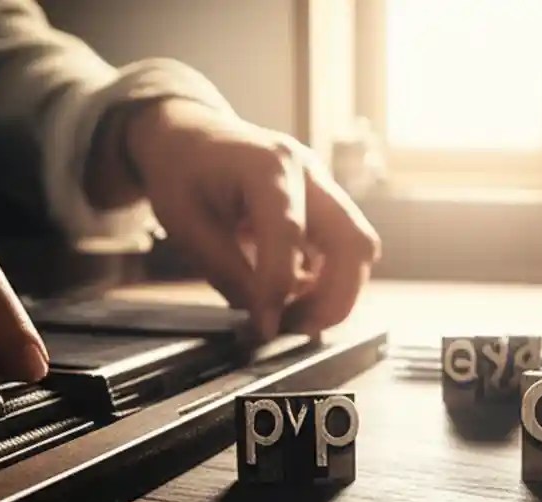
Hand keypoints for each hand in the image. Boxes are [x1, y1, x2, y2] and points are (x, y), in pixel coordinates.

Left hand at [119, 99, 380, 339]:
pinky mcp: (326, 204)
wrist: (192, 133)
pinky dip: (329, 281)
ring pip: (359, 247)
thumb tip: (266, 317)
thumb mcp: (185, 225)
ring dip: (337, 293)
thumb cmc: (182, 173)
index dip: (278, 288)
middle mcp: (307, 172)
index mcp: (265, 166)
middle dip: (335, 298)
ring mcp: (323, 186)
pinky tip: (296, 295)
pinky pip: (346, 248)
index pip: (287, 233)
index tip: (265, 327)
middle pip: (352, 241)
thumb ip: (227, 270)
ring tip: (294, 316)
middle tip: (297, 329)